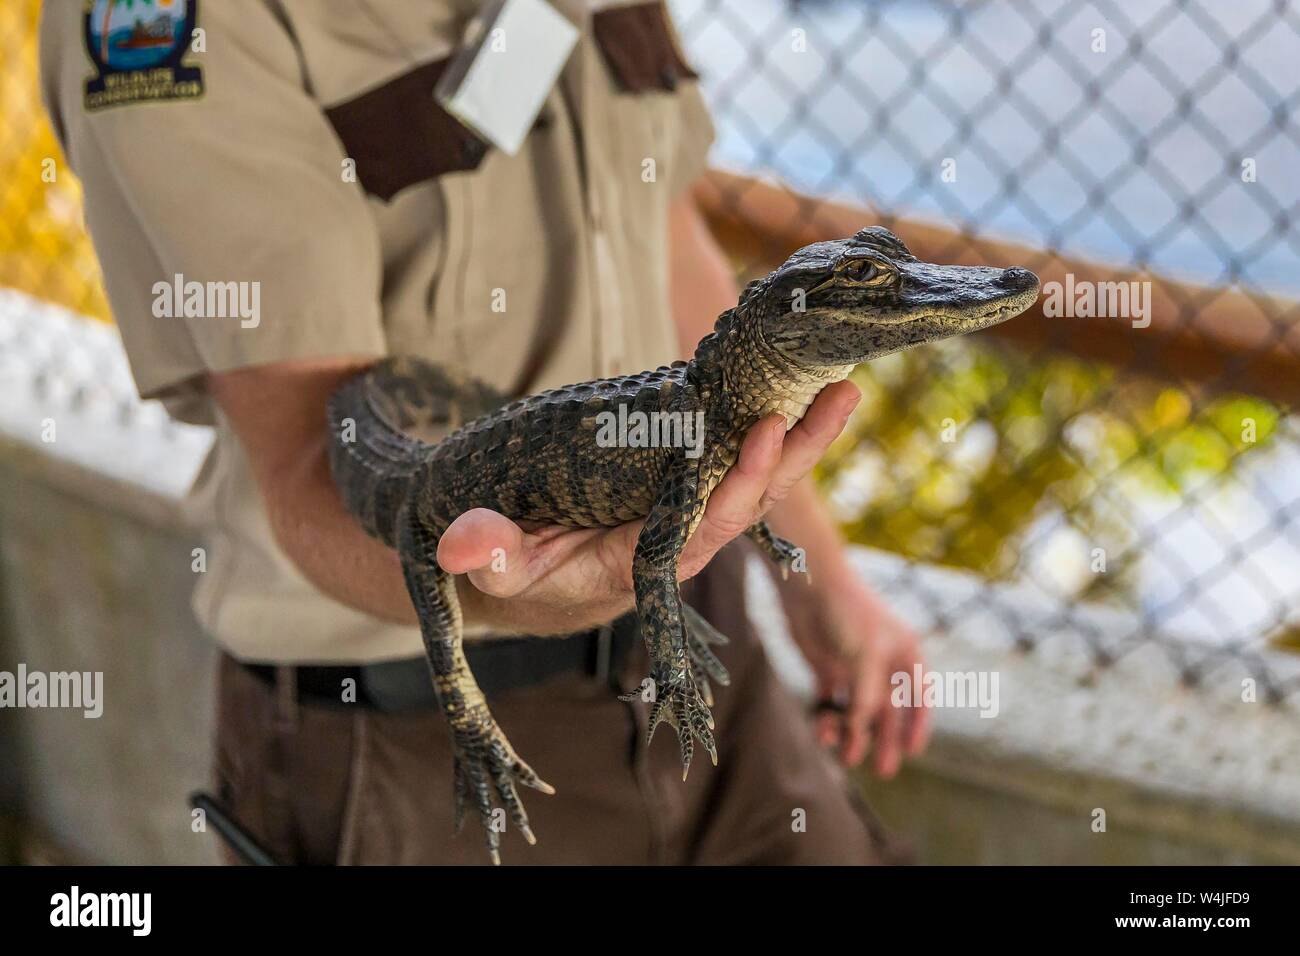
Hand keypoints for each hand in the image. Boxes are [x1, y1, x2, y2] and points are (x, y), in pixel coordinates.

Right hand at [437, 382, 862, 636]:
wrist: (529, 572)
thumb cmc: (516, 569)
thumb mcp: (500, 566)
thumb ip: (489, 556)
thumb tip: (462, 546)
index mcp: (648, 561)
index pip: (709, 525)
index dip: (740, 483)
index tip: (766, 433)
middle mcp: (683, 538)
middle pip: (752, 498)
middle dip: (796, 452)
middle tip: (840, 395)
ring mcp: (689, 510)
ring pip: (754, 476)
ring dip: (799, 435)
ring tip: (842, 386)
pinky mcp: (685, 484)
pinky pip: (734, 457)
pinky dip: (766, 425)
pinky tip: (797, 386)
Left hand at [785, 571, 931, 776]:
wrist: (810, 584)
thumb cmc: (848, 612)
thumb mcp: (866, 654)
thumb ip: (867, 693)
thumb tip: (863, 727)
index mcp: (904, 655)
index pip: (919, 697)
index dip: (918, 724)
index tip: (913, 751)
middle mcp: (882, 664)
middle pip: (888, 711)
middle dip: (886, 740)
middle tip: (884, 772)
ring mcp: (854, 668)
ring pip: (858, 712)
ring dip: (854, 734)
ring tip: (847, 757)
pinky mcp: (827, 669)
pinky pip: (832, 703)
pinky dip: (828, 719)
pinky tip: (823, 734)